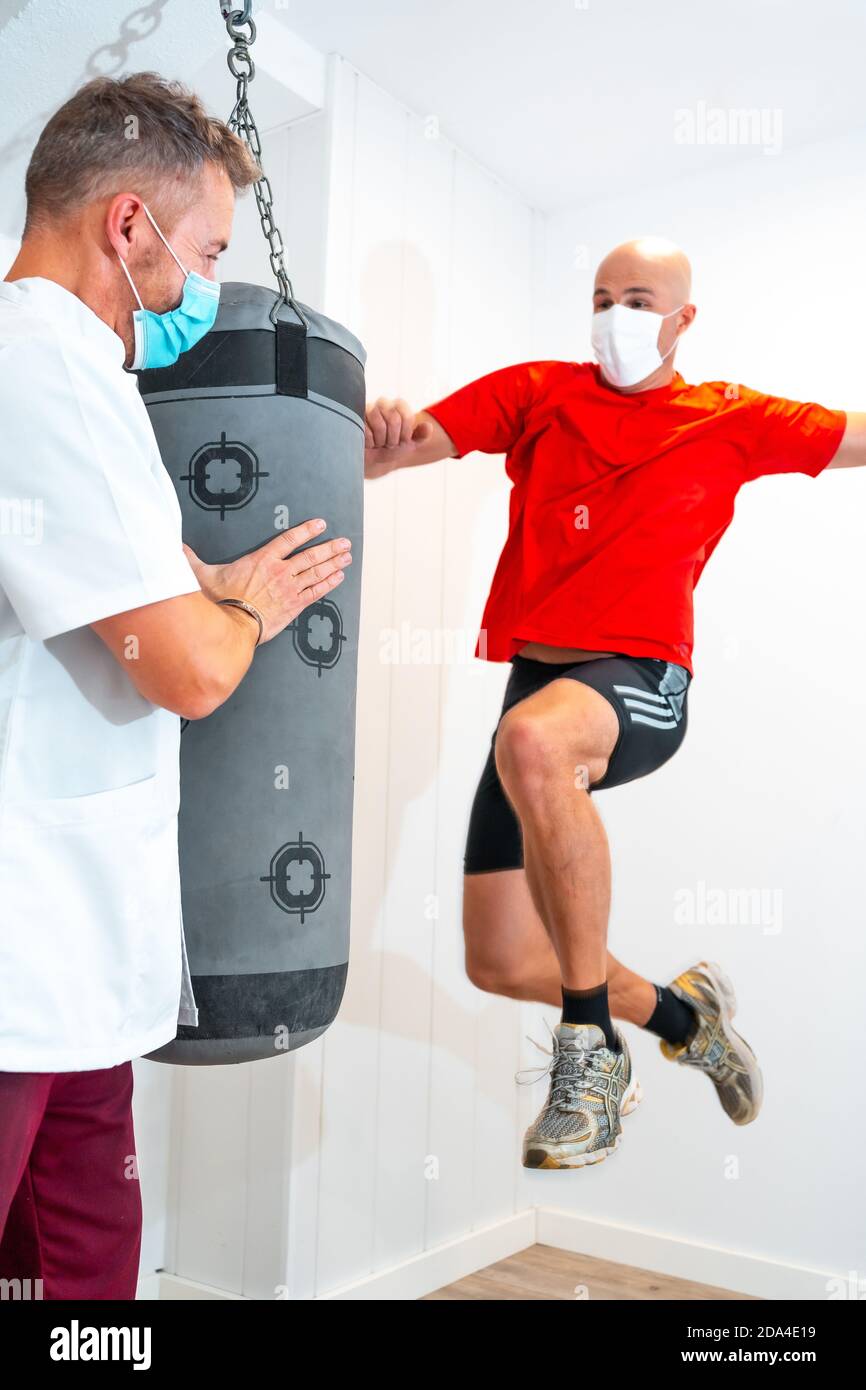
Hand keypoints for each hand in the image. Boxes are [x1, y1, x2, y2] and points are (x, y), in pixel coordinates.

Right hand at [182, 518, 351, 644]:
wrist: (232, 627)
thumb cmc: (218, 602)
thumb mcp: (202, 576)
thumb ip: (191, 559)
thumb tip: (174, 547)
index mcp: (262, 560)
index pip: (289, 539)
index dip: (306, 530)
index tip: (320, 524)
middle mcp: (280, 572)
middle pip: (311, 556)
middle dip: (330, 548)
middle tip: (345, 542)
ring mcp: (290, 589)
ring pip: (317, 572)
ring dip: (334, 563)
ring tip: (347, 557)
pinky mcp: (294, 607)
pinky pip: (316, 592)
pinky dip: (329, 584)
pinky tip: (339, 578)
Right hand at [364, 396, 433, 478]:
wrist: (373, 459)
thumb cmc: (391, 448)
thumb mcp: (410, 444)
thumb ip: (421, 436)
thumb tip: (428, 427)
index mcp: (399, 405)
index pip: (407, 417)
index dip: (405, 434)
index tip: (402, 440)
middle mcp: (384, 402)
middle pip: (394, 420)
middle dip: (393, 439)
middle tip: (389, 443)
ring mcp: (368, 408)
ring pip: (379, 425)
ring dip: (381, 441)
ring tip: (378, 443)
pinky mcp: (355, 417)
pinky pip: (366, 431)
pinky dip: (370, 443)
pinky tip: (368, 443)